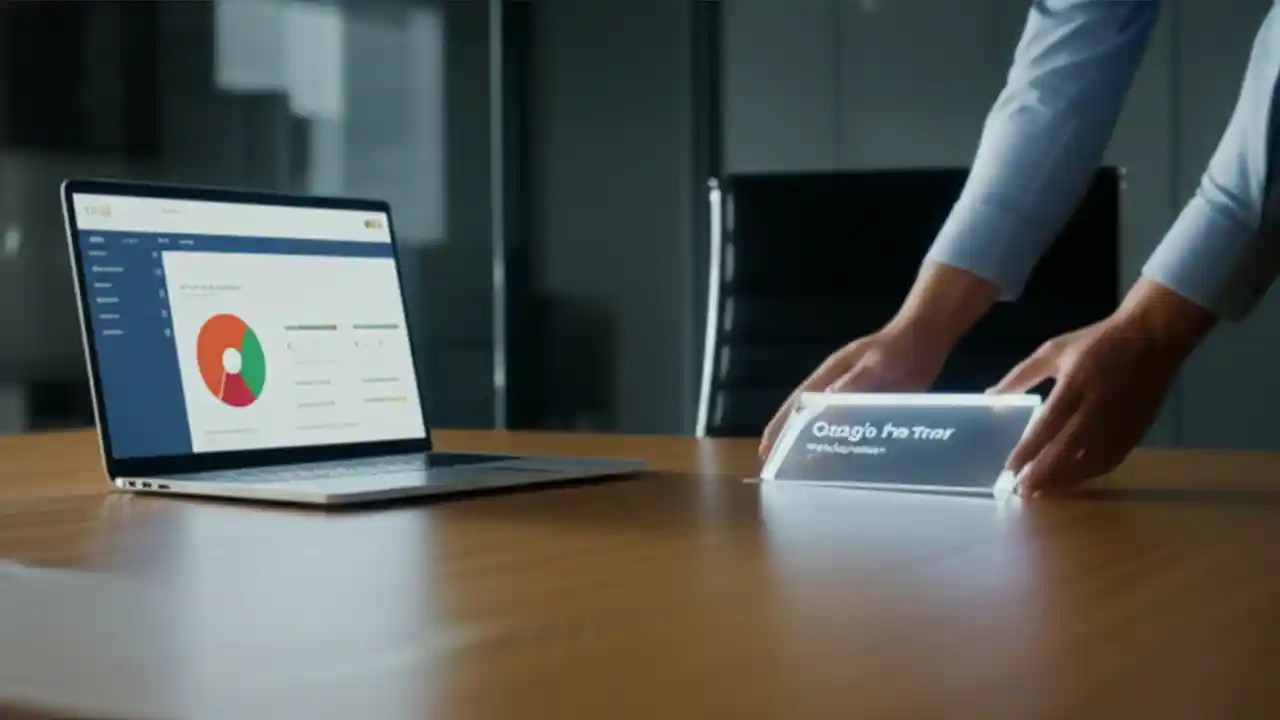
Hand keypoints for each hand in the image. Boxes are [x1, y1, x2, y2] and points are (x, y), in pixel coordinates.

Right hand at [758, 263, 998, 458]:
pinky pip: (857, 433)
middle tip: (783, 474)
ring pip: (831, 429)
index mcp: (830, 375)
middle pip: (809, 419)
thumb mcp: (877, 363)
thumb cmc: (899, 346)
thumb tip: (826, 404)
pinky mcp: (875, 410)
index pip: (797, 403)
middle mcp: (837, 390)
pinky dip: (849, 449)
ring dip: (821, 450)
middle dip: (794, 443)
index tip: (767, 450)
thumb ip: (854, 383)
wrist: (928, 339)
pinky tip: (848, 470)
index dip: (780, 426)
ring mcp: (856, 401)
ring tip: (808, 480)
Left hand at [991, 279, 1215, 494]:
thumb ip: (1021, 375)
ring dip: (1066, 478)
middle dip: (1044, 472)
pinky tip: (1073, 480)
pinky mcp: (1136, 430)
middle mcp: (1098, 406)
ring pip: (1091, 459)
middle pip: (1068, 448)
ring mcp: (1120, 421)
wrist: (1152, 337)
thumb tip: (991, 395)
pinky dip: (1090, 473)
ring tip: (1044, 490)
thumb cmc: (1097, 342)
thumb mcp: (1054, 350)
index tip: (1010, 468)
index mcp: (1076, 382)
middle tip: (1023, 489)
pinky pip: (1112, 460)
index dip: (1029, 449)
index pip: (1048, 424)